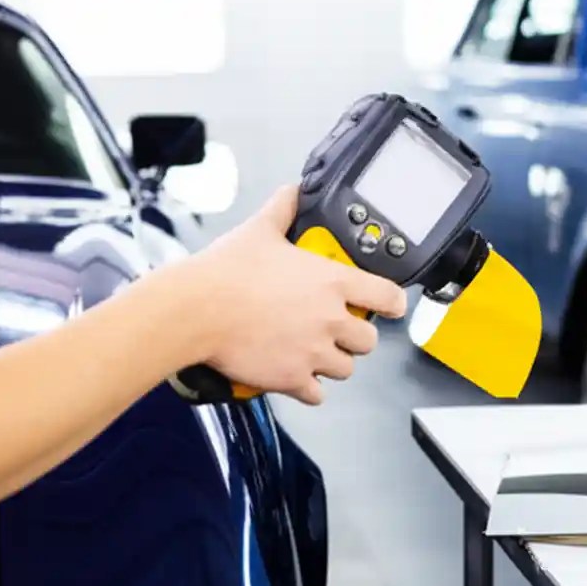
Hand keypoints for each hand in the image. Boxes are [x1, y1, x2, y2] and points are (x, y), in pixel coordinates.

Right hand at [173, 185, 406, 403]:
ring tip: (312, 351)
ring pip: (346, 369)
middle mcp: (331, 319)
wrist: (195, 310)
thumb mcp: (260, 231)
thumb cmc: (226, 272)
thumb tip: (292, 191)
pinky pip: (318, 394)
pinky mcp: (293, 379)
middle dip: (354, 337)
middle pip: (369, 340)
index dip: (391, 303)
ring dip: (333, 362)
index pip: (388, 297)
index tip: (390, 306)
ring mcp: (315, 352)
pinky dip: (309, 388)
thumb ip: (283, 209)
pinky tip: (295, 374)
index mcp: (333, 282)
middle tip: (334, 330)